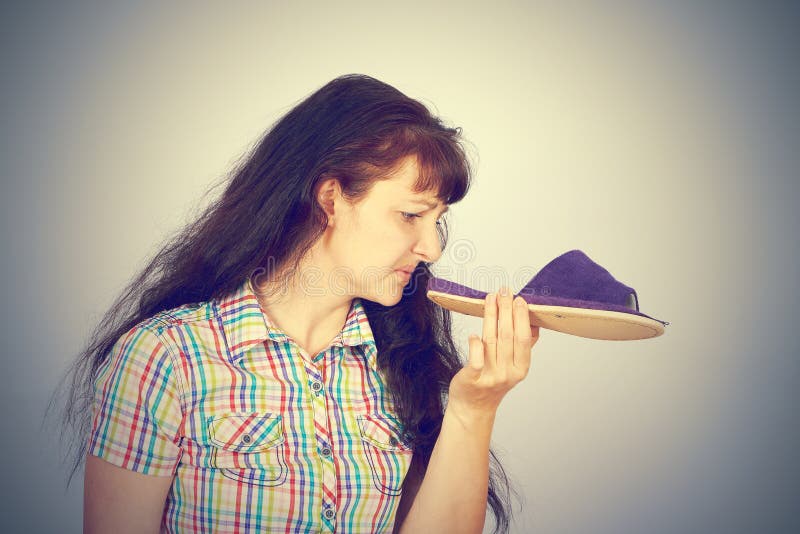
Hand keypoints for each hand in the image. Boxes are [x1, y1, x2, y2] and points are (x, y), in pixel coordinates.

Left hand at [447, 286, 539, 420]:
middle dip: (506, 310)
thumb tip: (533, 325)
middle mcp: (507, 373)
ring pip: (491, 340)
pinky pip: (476, 359)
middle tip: (504, 291)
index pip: (523, 339)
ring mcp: (490, 376)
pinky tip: (474, 333)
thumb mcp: (513, 366)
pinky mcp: (472, 379)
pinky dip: (475, 344)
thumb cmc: (492, 381)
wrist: (473, 407)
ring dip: (491, 316)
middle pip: (507, 336)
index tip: (519, 299)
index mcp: (520, 368)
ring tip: (491, 298)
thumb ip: (522, 347)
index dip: (521, 318)